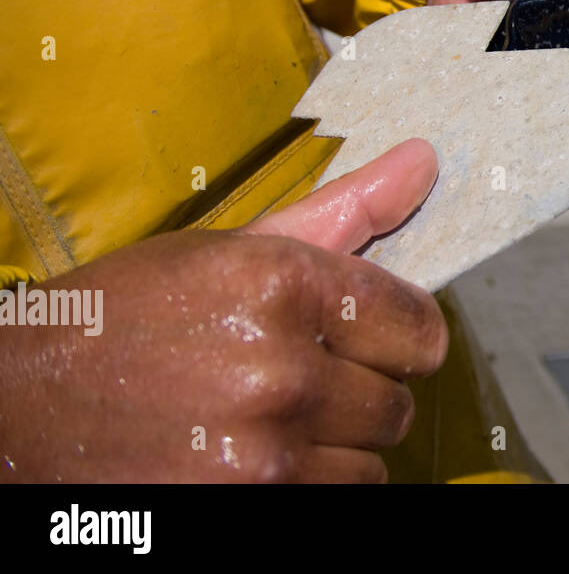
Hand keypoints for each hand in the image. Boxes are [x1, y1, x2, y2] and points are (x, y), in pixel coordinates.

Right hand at [0, 139, 443, 482]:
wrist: (19, 407)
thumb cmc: (126, 316)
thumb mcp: (229, 247)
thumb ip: (345, 209)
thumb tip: (426, 161)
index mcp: (286, 285)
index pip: (420, 330)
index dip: (400, 336)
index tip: (372, 340)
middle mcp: (285, 370)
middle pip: (396, 403)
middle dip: (358, 391)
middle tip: (298, 378)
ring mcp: (266, 452)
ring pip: (370, 463)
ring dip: (333, 446)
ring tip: (269, 421)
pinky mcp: (248, 509)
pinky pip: (333, 502)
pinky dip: (306, 485)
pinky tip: (254, 458)